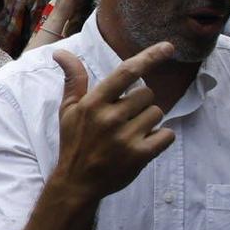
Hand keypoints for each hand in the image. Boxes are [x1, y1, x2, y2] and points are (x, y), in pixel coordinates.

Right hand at [51, 43, 176, 200]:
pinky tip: (143, 144)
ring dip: (149, 122)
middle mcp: (110, 118)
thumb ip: (73, 80)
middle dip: (140, 104)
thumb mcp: (68, 110)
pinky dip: (161, 138)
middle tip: (124, 119)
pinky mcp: (140, 155)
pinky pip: (167, 134)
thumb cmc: (74, 142)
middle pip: (146, 94)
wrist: (77, 182)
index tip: (168, 47)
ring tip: (130, 134)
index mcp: (93, 104)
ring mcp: (126, 137)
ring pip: (157, 113)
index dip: (149, 57)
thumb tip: (61, 54)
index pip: (126, 72)